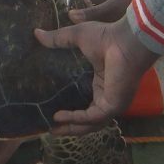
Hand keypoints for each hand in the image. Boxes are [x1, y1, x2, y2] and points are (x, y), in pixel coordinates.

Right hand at [34, 12, 157, 133]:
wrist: (126, 40)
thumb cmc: (107, 37)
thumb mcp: (77, 37)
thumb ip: (58, 39)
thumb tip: (37, 33)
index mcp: (103, 82)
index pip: (88, 103)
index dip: (73, 110)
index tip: (54, 111)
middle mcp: (109, 96)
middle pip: (89, 119)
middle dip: (71, 126)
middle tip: (51, 128)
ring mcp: (113, 102)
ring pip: (91, 123)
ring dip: (72, 128)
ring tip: (53, 130)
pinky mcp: (113, 105)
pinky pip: (92, 117)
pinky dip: (76, 119)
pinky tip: (59, 117)